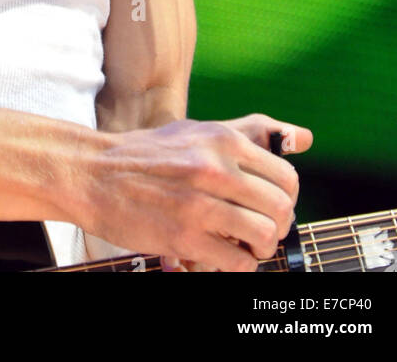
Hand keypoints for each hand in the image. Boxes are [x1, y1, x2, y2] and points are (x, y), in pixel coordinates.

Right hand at [158, 114, 313, 272]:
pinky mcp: (185, 236)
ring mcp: (200, 203)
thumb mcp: (196, 131)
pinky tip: (224, 256)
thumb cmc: (147, 154)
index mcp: (223, 140)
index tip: (270, 207)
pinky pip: (237, 261)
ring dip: (261, 248)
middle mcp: (216, 168)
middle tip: (261, 231)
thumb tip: (303, 137)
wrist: (94, 173)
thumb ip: (247, 134)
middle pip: (280, 208)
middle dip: (278, 227)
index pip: (286, 176)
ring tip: (246, 246)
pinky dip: (239, 265)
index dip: (286, 199)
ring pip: (264, 236)